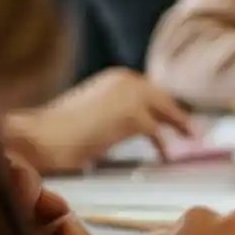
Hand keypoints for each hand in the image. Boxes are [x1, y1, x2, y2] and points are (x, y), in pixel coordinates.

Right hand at [6, 68, 193, 172]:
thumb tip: (136, 126)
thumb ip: (115, 113)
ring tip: (193, 138)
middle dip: (178, 114)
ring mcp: (132, 95)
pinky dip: (164, 146)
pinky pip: (157, 133)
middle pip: (163, 98)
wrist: (41, 136)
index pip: (150, 89)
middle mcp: (127, 80)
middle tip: (193, 130)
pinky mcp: (133, 116)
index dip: (164, 105)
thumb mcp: (92, 113)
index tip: (175, 116)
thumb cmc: (57, 131)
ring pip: (166, 111)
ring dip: (180, 125)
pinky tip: (167, 157)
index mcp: (116, 77)